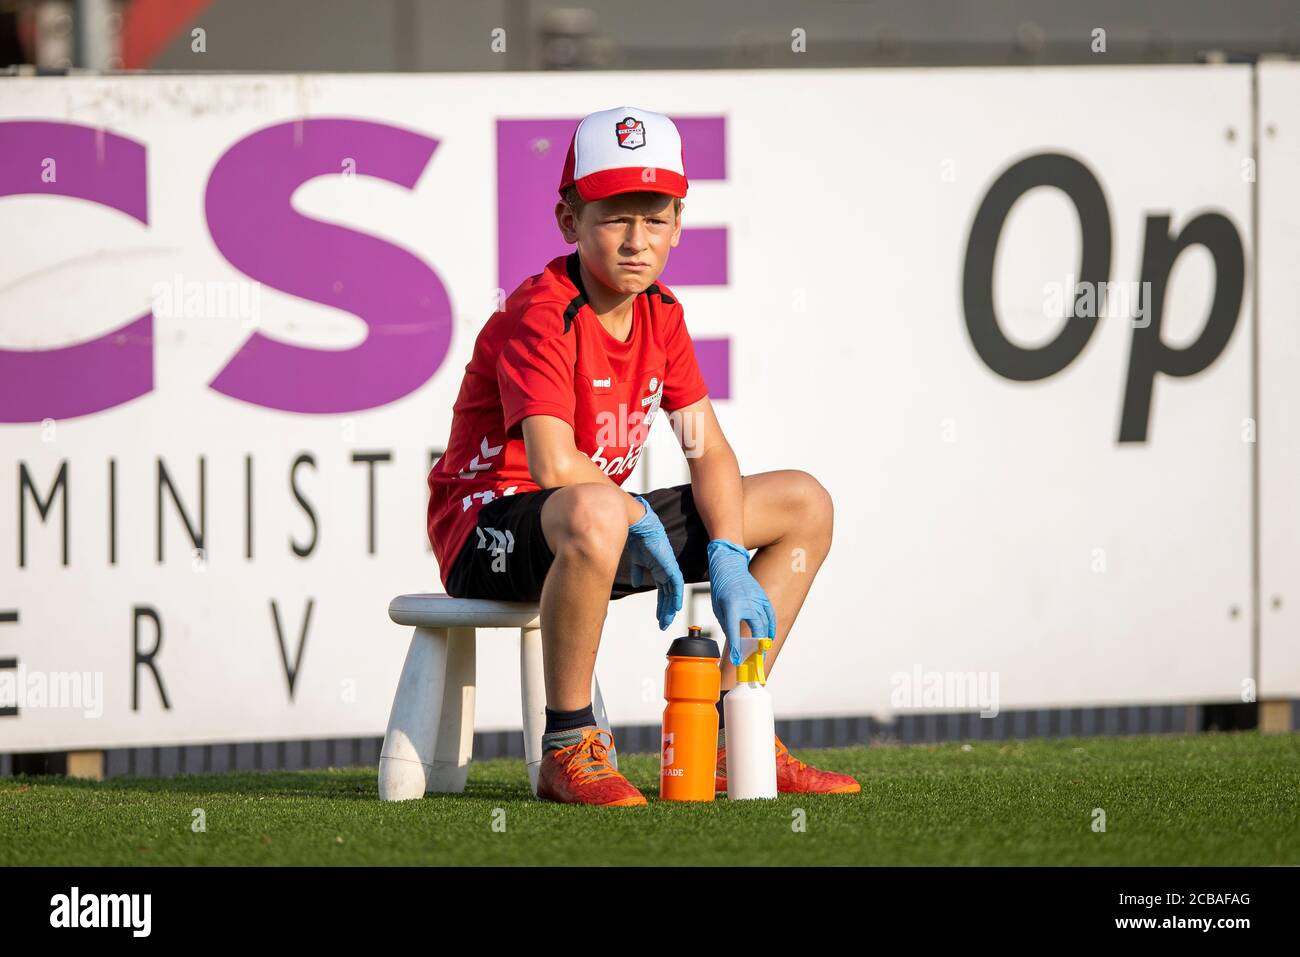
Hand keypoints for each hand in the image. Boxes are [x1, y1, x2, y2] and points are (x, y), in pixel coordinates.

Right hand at [626, 495, 684, 629]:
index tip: (659, 618)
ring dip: (670, 608)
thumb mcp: (637, 561)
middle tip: (664, 625)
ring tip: (667, 621)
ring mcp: (669, 569)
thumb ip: (637, 573)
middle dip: (666, 611)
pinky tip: (676, 607)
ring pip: (673, 593)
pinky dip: (677, 596)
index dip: (662, 605)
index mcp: (659, 571)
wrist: (641, 529)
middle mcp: (666, 571)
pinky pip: (677, 584)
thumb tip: (635, 584)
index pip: (663, 592)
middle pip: (668, 596)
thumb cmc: (639, 541)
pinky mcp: (670, 566)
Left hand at [707, 538, 776, 665]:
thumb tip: (736, 641)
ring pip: (765, 624)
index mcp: (731, 605)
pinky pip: (770, 616)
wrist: (729, 564)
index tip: (738, 660)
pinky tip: (768, 638)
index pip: (735, 631)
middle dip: (755, 647)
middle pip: (756, 629)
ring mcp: (758, 599)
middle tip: (753, 661)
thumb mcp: (718, 608)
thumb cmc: (721, 586)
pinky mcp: (763, 597)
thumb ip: (728, 625)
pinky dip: (771, 628)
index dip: (737, 648)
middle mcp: (747, 602)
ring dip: (764, 640)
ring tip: (762, 653)